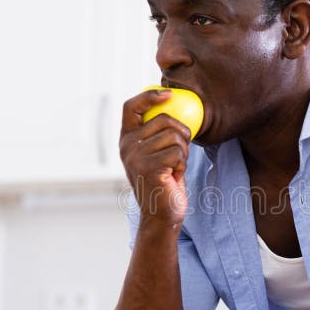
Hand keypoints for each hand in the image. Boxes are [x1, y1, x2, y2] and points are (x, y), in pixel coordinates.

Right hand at [120, 88, 191, 225]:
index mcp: (126, 139)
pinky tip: (174, 176)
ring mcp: (135, 156)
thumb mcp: (158, 153)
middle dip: (182, 133)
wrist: (162, 215)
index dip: (150, 96)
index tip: (170, 95)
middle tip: (180, 152)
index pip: (131, 106)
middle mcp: (126, 146)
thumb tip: (175, 103)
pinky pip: (178, 152)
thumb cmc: (166, 182)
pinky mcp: (148, 168)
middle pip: (164, 119)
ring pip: (174, 136)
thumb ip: (159, 132)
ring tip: (175, 167)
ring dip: (183, 152)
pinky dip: (183, 163)